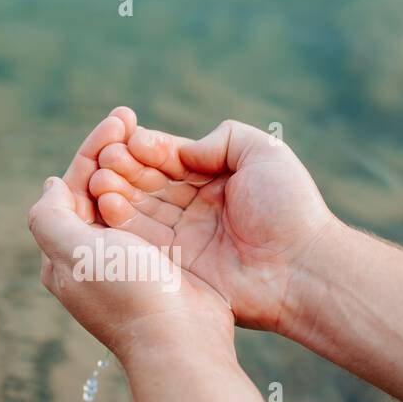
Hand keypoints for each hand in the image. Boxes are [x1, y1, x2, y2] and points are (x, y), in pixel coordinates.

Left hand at [28, 111, 235, 364]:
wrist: (180, 342)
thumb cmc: (126, 295)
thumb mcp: (72, 251)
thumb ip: (48, 216)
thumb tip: (51, 186)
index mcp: (63, 254)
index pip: (70, 188)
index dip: (91, 149)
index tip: (118, 120)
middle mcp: (90, 257)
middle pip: (97, 190)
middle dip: (112, 152)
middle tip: (132, 117)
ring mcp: (127, 263)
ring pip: (127, 200)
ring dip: (136, 167)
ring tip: (152, 138)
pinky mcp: (160, 267)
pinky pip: (155, 217)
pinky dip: (159, 191)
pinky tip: (175, 172)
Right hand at [88, 118, 336, 333]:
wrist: (303, 266)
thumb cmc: (290, 208)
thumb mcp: (263, 153)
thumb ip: (222, 139)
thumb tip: (182, 151)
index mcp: (216, 179)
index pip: (170, 157)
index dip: (147, 146)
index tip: (126, 135)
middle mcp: (196, 206)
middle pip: (149, 181)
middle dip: (124, 167)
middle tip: (106, 157)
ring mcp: (185, 236)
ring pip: (140, 208)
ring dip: (116, 191)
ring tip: (100, 178)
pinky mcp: (177, 263)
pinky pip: (142, 239)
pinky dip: (121, 221)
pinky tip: (107, 203)